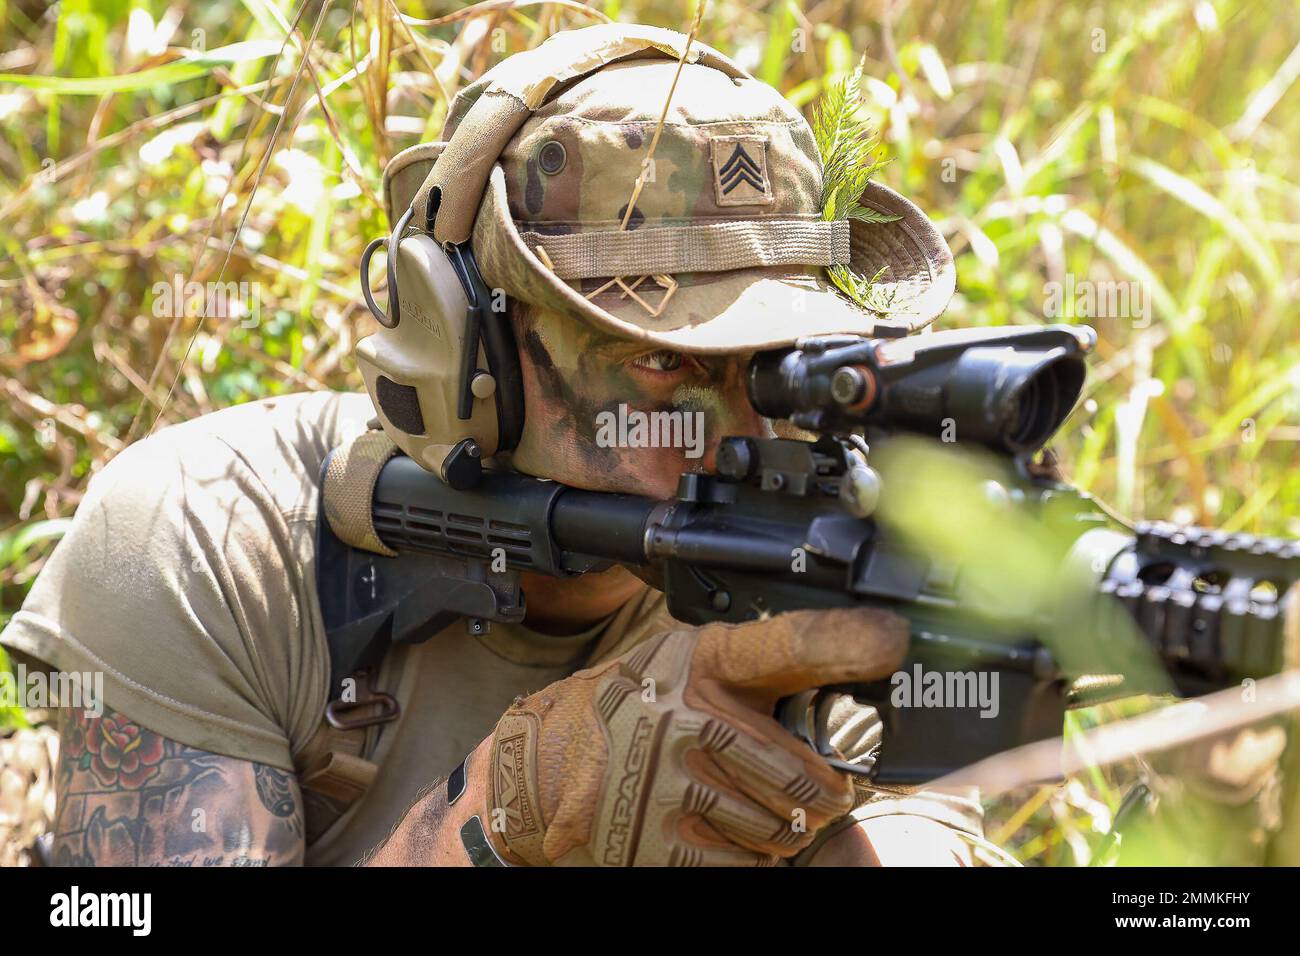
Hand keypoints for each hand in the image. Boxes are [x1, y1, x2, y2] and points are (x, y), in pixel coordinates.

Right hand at [482, 606, 907, 865]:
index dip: (842, 640)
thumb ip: (760, 672)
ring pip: (779, 828)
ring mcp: (672, 782)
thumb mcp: (690, 664)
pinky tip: (742, 841)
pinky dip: (756, 863)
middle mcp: (689, 716)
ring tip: (773, 817)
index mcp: (704, 662)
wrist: (549, 762)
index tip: (890, 640)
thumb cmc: (639, 705)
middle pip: (802, 774)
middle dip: (825, 796)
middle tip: (826, 796)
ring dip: (788, 833)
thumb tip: (857, 677)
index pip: (784, 644)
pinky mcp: (658, 839)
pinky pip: (745, 868)